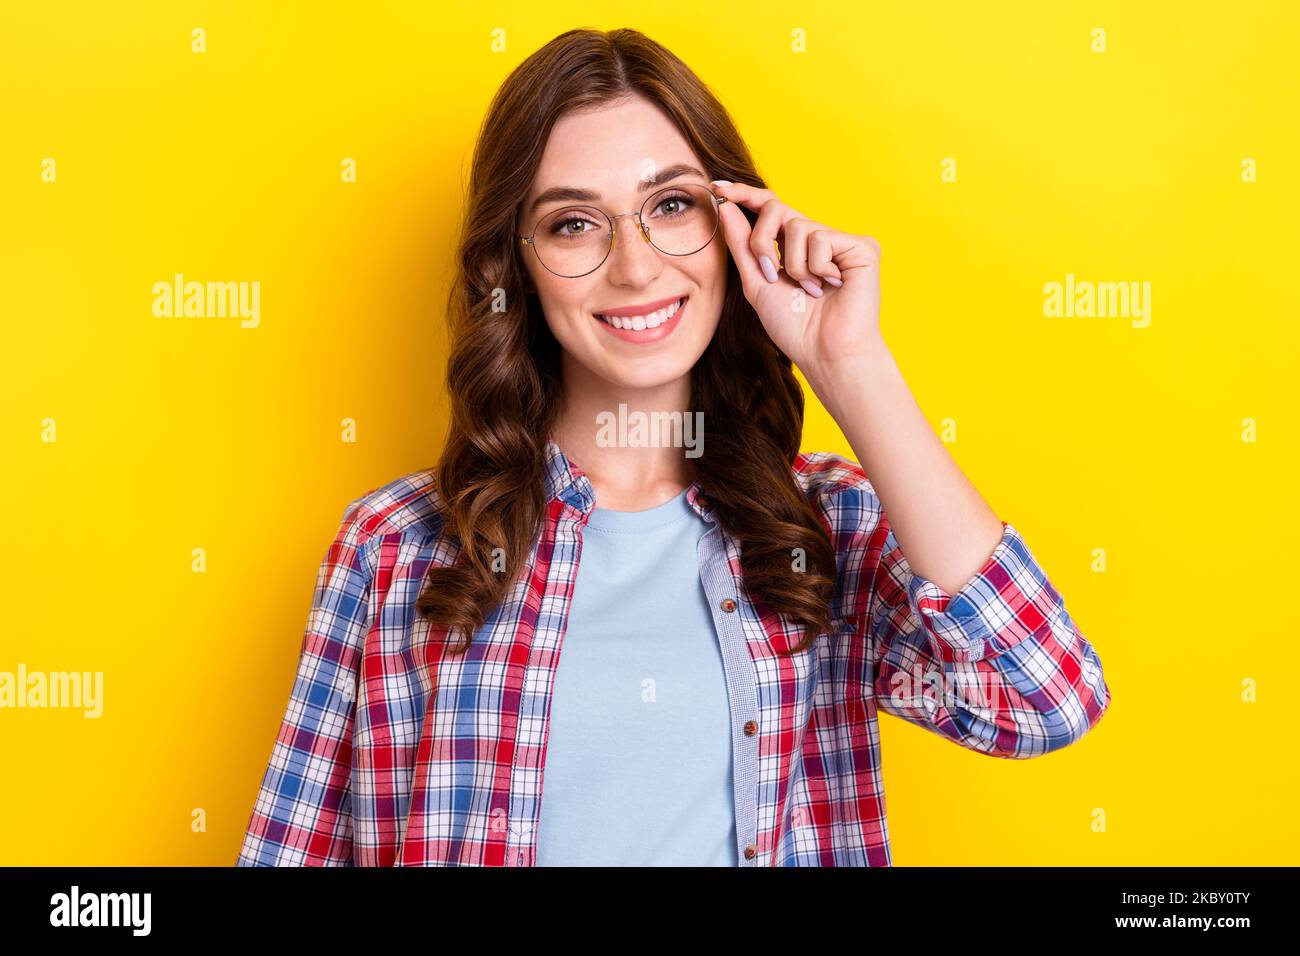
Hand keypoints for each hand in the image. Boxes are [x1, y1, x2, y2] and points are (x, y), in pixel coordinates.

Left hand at [711, 180, 883, 376]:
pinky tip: (830, 286)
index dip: (745, 195)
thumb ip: (742, 245)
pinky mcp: (861, 246)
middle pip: (776, 209)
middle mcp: (817, 239)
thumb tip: (726, 205)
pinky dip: (816, 267)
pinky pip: (821, 238)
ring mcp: (839, 241)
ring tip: (809, 290)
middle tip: (769, 275)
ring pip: (797, 226)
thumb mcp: (757, 283)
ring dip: (792, 265)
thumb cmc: (795, 327)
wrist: (824, 352)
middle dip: (761, 241)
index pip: (769, 209)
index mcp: (793, 247)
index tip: (717, 189)